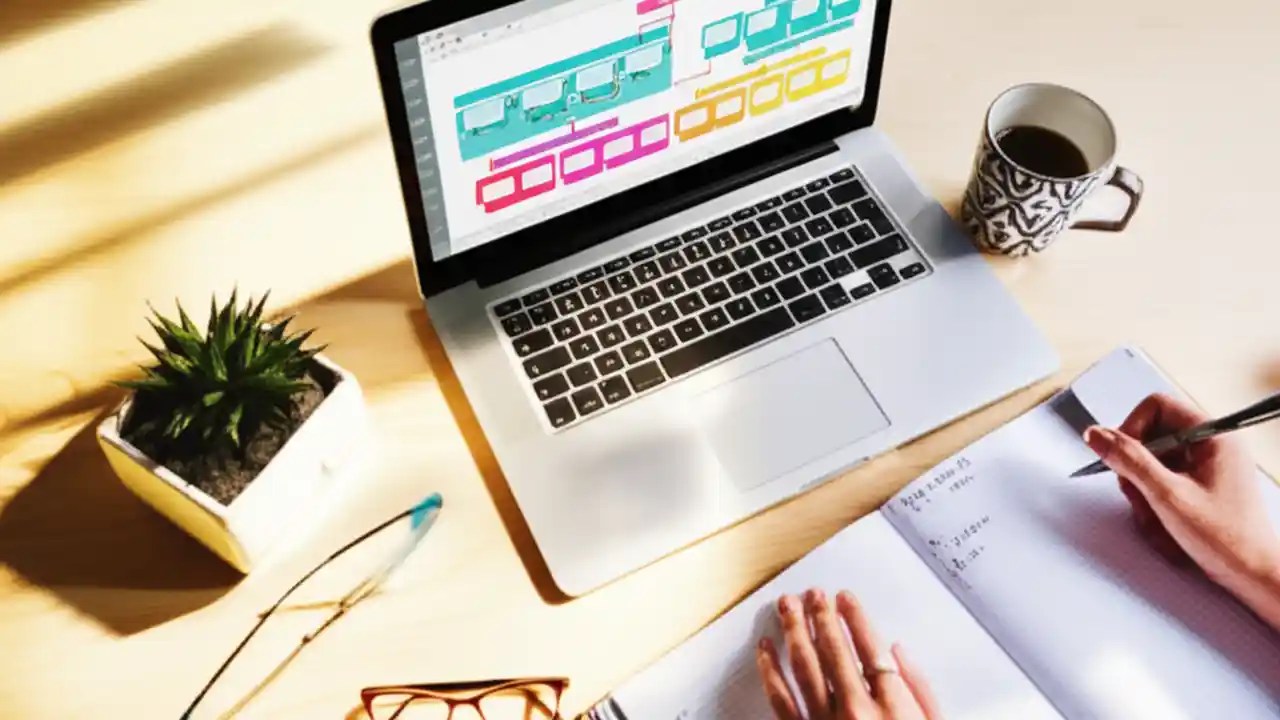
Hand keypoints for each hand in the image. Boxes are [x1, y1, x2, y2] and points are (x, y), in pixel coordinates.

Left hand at [756, 589, 941, 719]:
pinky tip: (765, 650)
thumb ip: (920, 691)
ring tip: (786, 607)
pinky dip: (770, 671)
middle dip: (821, 616)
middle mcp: (856, 712)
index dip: (855, 617)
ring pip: (804, 667)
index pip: (869, 647)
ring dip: (794, 631)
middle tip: (812, 593)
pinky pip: (780, 700)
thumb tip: (897, 653)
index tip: (844, 598)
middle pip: (834, 651)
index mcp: (893, 708)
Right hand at [1084, 393, 1279, 626]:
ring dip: (1144, 490)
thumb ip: (1129, 460)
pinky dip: (1155, 501)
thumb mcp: (1167, 496)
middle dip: (1136, 468)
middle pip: (1151, 435)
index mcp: (1213, 435)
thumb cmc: (1226, 538)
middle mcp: (1212, 444)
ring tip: (1156, 517)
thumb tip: (1096, 435)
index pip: (1157, 406)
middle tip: (1141, 496)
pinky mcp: (1202, 485)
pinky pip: (1163, 480)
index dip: (1132, 429)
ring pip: (1153, 461)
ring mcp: (1207, 465)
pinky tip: (1164, 524)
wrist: (1255, 575)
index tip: (1123, 459)